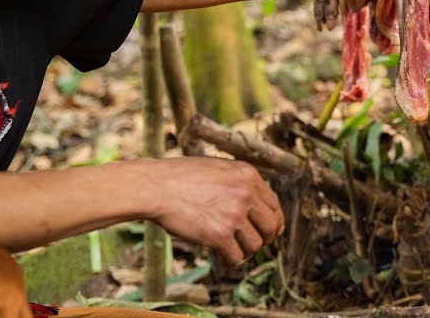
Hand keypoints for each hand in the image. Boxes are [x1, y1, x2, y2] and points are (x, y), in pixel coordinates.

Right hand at [141, 157, 284, 266]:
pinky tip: (222, 259)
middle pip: (270, 226)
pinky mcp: (219, 235)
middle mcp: (245, 193)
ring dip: (244, 251)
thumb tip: (254, 202)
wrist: (154, 186)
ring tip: (231, 251)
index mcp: (247, 174)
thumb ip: (237, 182)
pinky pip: (236, 257)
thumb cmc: (179, 177)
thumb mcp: (217, 168)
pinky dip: (230, 262)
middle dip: (264, 239)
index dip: (274, 221)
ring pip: (255, 245)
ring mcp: (233, 214)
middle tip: (252, 245)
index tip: (269, 232)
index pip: (274, 204)